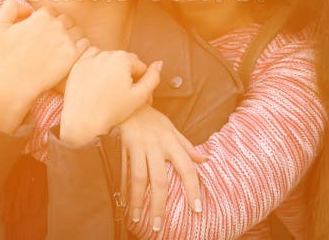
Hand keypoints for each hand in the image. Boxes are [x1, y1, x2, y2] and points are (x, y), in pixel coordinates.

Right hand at [0, 0, 86, 132]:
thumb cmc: (5, 57)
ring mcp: (67, 41)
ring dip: (70, 36)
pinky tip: (69, 54)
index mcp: (41, 16)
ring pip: (76, 31)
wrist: (14, 85)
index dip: (43, 21)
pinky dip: (80, 47)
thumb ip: (10, 8)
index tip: (38, 33)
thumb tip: (28, 8)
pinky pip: (84, 44)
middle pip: (65, 20)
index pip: (50, 11)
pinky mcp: (73, 56)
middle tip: (49, 42)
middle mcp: (57, 26)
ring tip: (59, 48)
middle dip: (58, 28)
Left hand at [60, 48, 161, 146]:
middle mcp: (106, 53)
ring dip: (112, 70)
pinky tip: (97, 81)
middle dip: (127, 74)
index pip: (140, 67)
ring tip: (109, 90)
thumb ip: (153, 78)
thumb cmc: (111, 111)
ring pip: (110, 60)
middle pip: (125, 62)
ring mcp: (90, 58)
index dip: (141, 82)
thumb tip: (159, 63)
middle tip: (123, 95)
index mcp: (123, 59)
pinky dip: (96, 66)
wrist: (82, 121)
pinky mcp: (78, 64)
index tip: (135, 96)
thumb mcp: (140, 96)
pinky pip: (92, 59)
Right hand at [120, 105, 206, 229]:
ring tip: (137, 218)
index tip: (197, 208)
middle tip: (158, 225)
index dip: (193, 189)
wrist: (129, 103)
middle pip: (159, 180)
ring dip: (137, 200)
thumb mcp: (172, 128)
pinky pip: (124, 172)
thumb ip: (187, 146)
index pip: (186, 168)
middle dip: (159, 204)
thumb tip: (204, 160)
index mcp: (171, 142)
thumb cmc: (152, 118)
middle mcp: (155, 146)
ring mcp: (138, 148)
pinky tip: (124, 202)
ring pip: (138, 178)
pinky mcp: (123, 148)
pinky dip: (123, 188)